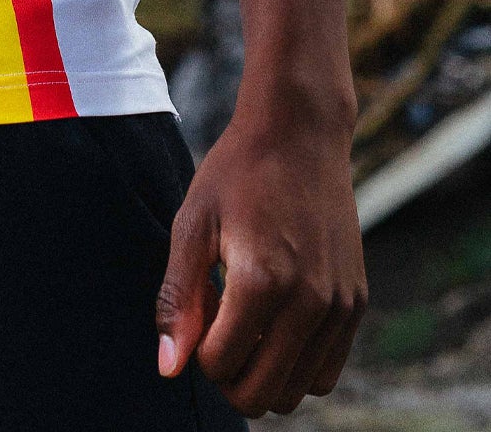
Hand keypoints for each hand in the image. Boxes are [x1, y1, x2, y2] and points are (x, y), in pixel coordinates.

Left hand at [156, 107, 365, 416]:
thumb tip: (170, 368)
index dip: (197, 350)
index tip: (197, 311)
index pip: (220, 366)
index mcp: (261, 280)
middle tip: (215, 329)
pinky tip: (275, 323)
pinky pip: (326, 370)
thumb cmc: (237, 172)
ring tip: (245, 324)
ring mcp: (339, 304)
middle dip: (228, 376)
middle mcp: (309, 301)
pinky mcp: (356, 301)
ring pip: (298, 391)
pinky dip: (297, 365)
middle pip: (263, 394)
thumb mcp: (192, 224)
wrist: (300, 131)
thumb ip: (178, 299)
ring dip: (264, 374)